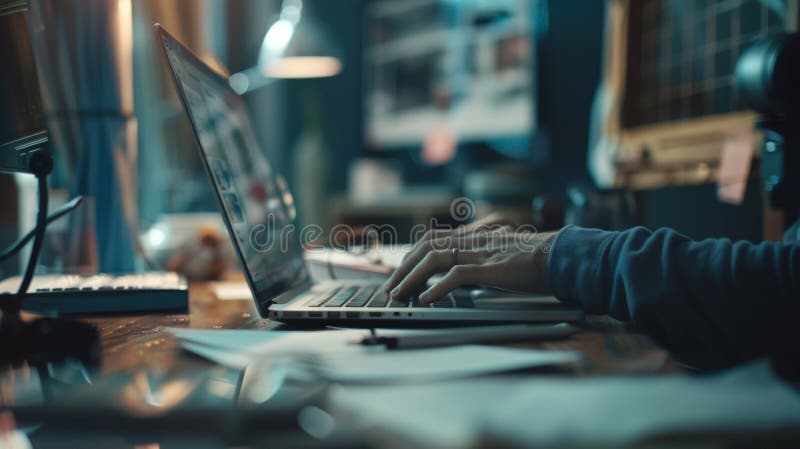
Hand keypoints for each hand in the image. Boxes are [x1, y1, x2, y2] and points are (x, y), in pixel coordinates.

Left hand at [382, 226, 556, 302]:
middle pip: (426, 246)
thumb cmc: (540, 260)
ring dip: (412, 277)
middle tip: (390, 288)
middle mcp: (474, 241)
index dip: (412, 254)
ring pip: (435, 258)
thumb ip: (483, 260)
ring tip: (399, 295)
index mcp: (476, 237)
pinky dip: (438, 287)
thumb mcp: (503, 256)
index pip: (434, 239)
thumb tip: (464, 274)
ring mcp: (482, 253)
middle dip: (403, 267)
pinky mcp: (492, 268)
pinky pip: (457, 275)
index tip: (398, 272)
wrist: (564, 256)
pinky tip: (426, 299)